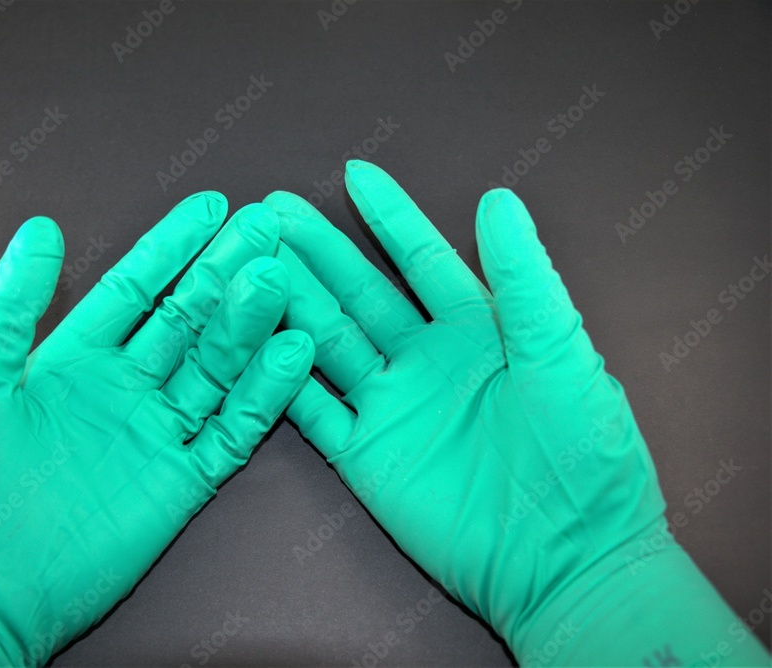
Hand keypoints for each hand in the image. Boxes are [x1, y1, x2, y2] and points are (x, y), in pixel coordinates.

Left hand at [0, 194, 313, 666]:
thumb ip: (8, 307)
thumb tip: (39, 228)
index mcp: (73, 359)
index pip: (135, 287)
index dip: (171, 245)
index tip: (209, 207)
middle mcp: (123, 389)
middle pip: (188, 318)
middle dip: (226, 271)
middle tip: (265, 229)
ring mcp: (157, 433)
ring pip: (217, 366)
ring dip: (250, 323)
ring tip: (280, 278)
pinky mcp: (182, 481)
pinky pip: (233, 430)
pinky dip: (264, 394)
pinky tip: (291, 353)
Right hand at [267, 161, 768, 665]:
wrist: (565, 560)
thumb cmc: (583, 457)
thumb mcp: (562, 355)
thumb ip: (525, 280)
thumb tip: (498, 198)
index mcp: (479, 331)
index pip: (423, 260)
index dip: (390, 216)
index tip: (354, 172)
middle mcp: (428, 362)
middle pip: (361, 293)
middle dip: (318, 251)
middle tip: (270, 214)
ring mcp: (392, 407)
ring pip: (328, 341)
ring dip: (289, 303)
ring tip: (248, 263)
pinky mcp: (365, 454)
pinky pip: (313, 409)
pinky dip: (282, 377)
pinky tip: (252, 341)